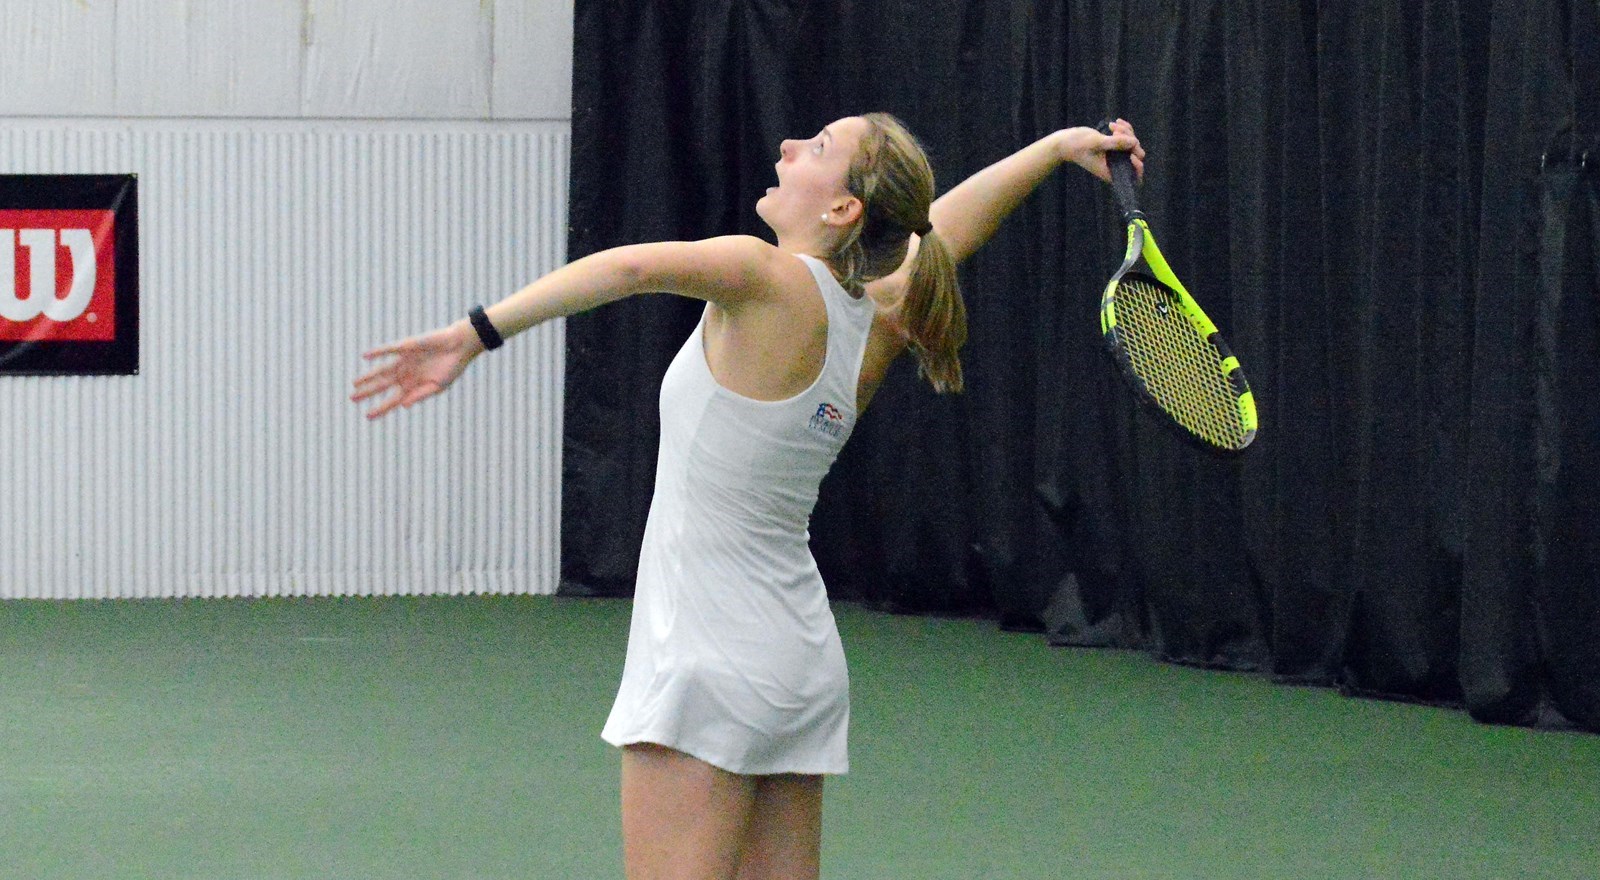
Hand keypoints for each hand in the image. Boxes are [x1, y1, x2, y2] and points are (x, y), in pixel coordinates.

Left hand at [351, 321, 482, 419]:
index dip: (380, 408)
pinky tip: (366, 356)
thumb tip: (403, 405)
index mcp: (413, 386)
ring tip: (355, 383)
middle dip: (368, 393)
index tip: (367, 416)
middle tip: (352, 399)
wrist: (459, 347)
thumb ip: (420, 395)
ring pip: (382, 371)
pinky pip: (389, 350)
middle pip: (382, 386)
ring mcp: (404, 361)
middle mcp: (405, 374)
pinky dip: (378, 353)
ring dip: (368, 377)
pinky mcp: (406, 347)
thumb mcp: (438, 386)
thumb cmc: (451, 368)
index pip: (392, 400)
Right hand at [1057, 119, 1145, 182]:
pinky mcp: (1113, 146)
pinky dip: (1124, 129)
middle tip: (1116, 132)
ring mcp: (1115, 155)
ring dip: (1127, 132)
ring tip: (1113, 125)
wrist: (1066, 142)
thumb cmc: (1078, 146)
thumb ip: (1116, 143)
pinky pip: (1126, 138)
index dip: (1138, 166)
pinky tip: (1116, 122)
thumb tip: (1134, 142)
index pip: (1135, 176)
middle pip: (1136, 155)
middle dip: (1131, 141)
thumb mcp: (1097, 143)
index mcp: (1112, 171)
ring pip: (1132, 144)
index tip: (1130, 154)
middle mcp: (1116, 165)